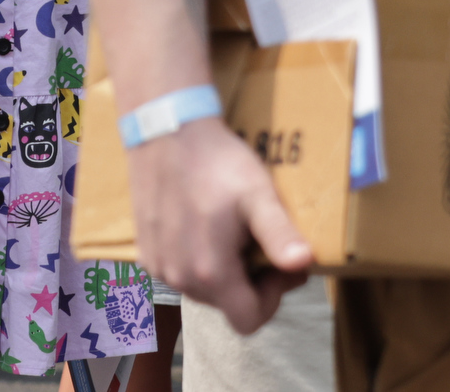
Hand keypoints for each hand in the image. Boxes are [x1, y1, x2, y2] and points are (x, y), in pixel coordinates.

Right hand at [129, 117, 312, 333]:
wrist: (165, 130)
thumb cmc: (216, 161)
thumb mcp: (257, 194)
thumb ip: (279, 234)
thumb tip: (304, 263)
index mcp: (210, 272)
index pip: (250, 320)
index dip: (273, 297)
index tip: (279, 263)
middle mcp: (179, 278)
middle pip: (227, 305)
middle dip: (250, 282)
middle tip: (260, 241)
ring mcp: (158, 266)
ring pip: (203, 290)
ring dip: (223, 270)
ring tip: (231, 230)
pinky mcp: (144, 252)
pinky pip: (179, 272)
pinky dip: (196, 259)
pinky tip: (202, 225)